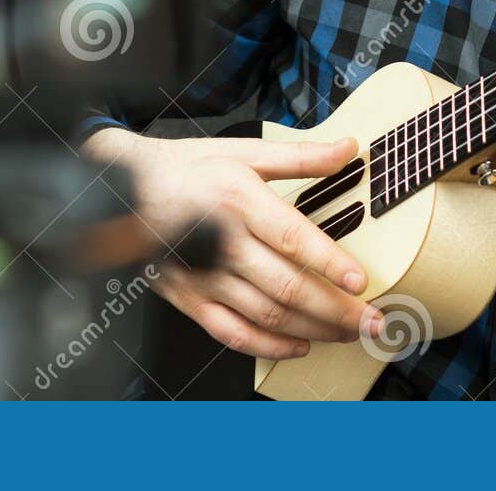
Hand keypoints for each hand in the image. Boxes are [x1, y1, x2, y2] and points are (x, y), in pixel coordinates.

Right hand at [81, 128, 385, 358]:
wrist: (123, 188)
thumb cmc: (186, 168)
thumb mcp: (242, 150)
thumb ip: (300, 156)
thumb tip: (348, 149)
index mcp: (238, 197)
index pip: (291, 236)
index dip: (328, 262)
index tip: (360, 281)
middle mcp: (221, 240)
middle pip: (286, 285)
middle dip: (336, 309)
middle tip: (372, 320)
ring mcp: (203, 275)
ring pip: (266, 314)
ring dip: (313, 329)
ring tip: (347, 332)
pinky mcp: (189, 298)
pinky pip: (232, 333)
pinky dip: (269, 346)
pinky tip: (298, 345)